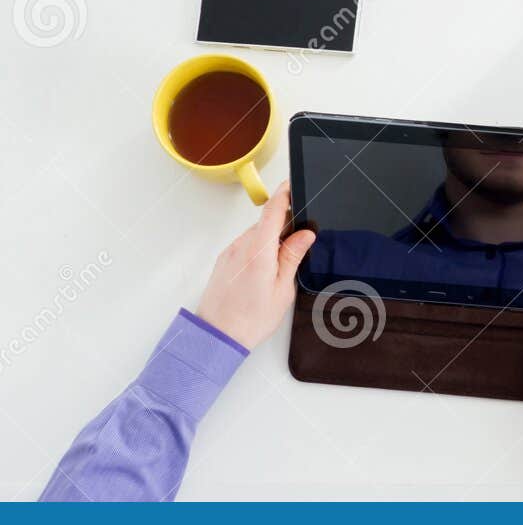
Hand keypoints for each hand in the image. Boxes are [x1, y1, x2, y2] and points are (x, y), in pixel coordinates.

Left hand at [193, 183, 316, 349]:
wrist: (216, 338)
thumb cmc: (249, 320)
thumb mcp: (282, 289)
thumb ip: (292, 256)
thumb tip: (305, 234)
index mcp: (259, 252)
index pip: (272, 211)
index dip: (284, 195)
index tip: (292, 185)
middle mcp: (241, 248)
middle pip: (266, 224)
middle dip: (283, 227)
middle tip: (298, 243)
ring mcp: (229, 254)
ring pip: (256, 235)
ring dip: (270, 242)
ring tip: (278, 268)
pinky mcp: (223, 262)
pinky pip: (245, 246)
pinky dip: (258, 250)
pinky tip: (263, 272)